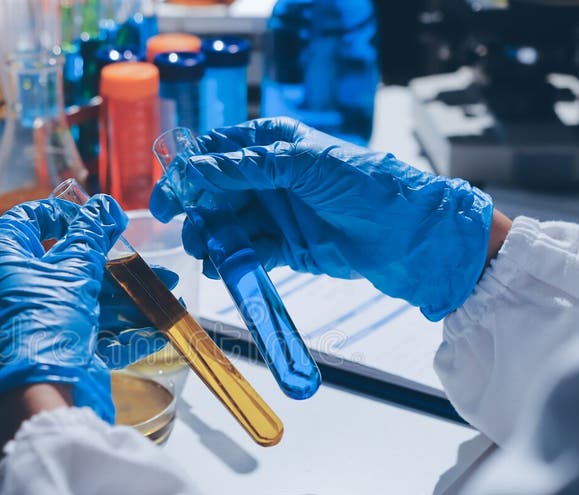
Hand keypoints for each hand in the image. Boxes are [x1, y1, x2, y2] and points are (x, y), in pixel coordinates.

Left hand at [0, 195, 172, 446]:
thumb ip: (92, 236)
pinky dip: (120, 331)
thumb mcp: (74, 272)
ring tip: (170, 298)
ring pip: (86, 302)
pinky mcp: (53, 352)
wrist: (37, 400)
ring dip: (129, 300)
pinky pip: (88, 334)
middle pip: (68, 266)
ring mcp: (34, 323)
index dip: (64, 215)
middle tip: (152, 263)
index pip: (28, 221)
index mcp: (2, 259)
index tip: (97, 219)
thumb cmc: (45, 323)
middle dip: (116, 267)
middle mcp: (13, 289)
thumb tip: (106, 206)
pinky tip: (156, 329)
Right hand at [149, 118, 494, 320]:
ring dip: (211, 238)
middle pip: (217, 192)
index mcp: (274, 143)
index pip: (219, 152)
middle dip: (197, 211)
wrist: (407, 233)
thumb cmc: (363, 183)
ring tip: (204, 253)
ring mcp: (277, 213)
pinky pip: (248, 252)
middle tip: (184, 232)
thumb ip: (248, 167)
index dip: (190, 171)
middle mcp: (271, 177)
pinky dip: (231, 260)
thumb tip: (198, 167)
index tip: (171, 195)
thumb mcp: (303, 164)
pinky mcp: (286, 247)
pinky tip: (220, 268)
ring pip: (228, 225)